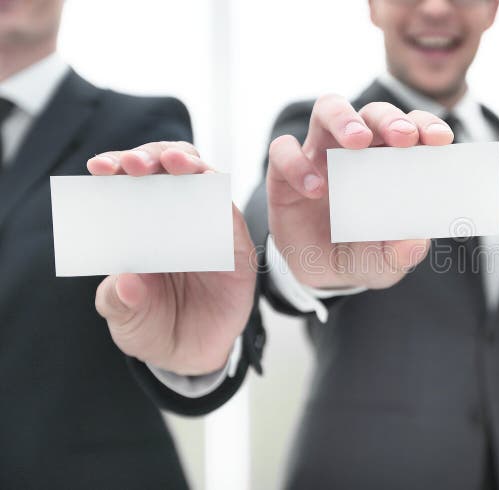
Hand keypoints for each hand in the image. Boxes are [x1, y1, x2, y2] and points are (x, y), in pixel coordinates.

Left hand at [87, 142, 256, 374]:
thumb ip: (118, 302)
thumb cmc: (154, 327)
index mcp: (140, 225)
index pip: (130, 183)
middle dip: (151, 156)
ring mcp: (209, 228)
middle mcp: (176, 218)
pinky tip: (207, 190)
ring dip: (190, 164)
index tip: (99, 168)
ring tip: (173, 162)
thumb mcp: (125, 320)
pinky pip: (231, 217)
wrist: (191, 357)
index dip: (116, 167)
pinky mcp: (236, 247)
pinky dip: (220, 200)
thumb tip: (125, 281)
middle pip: (168, 168)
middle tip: (134, 163)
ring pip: (204, 180)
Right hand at [267, 94, 453, 289]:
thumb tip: (416, 242)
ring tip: (357, 140)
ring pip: (327, 110)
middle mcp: (355, 150)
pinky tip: (314, 189)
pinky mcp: (284, 172)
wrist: (318, 275)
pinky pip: (283, 151)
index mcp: (390, 162)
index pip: (411, 129)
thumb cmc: (361, 255)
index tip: (440, 139)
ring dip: (344, 118)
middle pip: (373, 113)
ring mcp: (318, 155)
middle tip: (403, 137)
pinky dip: (297, 163)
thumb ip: (402, 254)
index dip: (426, 126)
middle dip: (390, 119)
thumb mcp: (385, 263)